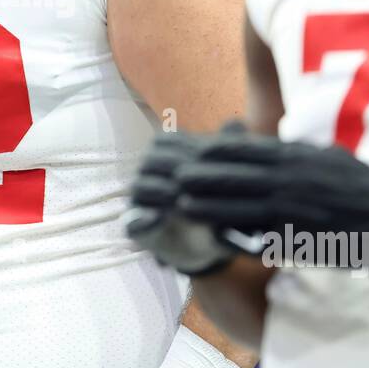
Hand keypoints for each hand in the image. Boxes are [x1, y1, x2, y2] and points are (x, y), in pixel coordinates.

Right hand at [126, 132, 238, 276]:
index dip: (182, 147)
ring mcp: (140, 203)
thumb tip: (237, 123)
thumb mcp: (227, 180)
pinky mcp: (137, 230)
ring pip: (138, 187)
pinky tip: (158, 218)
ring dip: (157, 189)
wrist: (210, 244)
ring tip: (178, 197)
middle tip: (193, 177)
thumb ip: (228, 152)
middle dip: (171, 167)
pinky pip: (131, 223)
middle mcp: (148, 176)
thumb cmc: (218, 203)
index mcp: (165, 157)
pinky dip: (142, 220)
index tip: (204, 156)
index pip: (163, 141)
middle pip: (149, 161)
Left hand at [175, 122, 368, 276]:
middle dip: (204, 178)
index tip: (194, 153)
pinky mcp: (303, 237)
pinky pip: (262, 236)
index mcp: (298, 156)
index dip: (217, 153)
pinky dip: (237, 234)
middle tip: (177, 179)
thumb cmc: (358, 184)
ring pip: (243, 207)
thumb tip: (261, 143)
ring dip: (211, 207)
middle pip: (237, 177)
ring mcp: (297, 209)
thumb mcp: (325, 156)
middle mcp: (294, 179)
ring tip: (184, 205)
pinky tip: (216, 234)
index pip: (247, 150)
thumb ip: (292, 152)